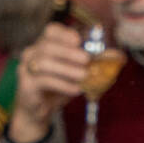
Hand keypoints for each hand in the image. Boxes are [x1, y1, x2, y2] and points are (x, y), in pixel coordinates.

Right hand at [7, 21, 90, 142]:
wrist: (39, 111)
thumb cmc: (57, 88)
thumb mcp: (74, 73)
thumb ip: (90, 63)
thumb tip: (117, 56)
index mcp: (44, 44)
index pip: (51, 31)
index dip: (65, 34)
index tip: (79, 41)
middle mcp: (32, 53)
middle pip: (48, 45)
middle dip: (69, 52)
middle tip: (87, 60)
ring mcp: (26, 68)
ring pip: (45, 62)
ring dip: (67, 68)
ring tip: (83, 76)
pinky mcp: (26, 85)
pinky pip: (44, 81)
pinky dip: (62, 84)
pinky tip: (76, 89)